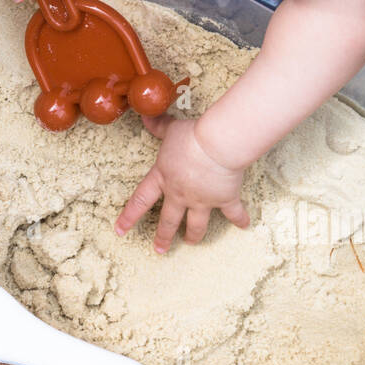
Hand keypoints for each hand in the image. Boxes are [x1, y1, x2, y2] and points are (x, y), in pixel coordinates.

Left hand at [115, 116, 249, 251]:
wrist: (217, 145)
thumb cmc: (191, 136)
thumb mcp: (170, 129)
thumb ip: (158, 125)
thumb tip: (144, 114)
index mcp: (163, 178)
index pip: (140, 201)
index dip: (128, 217)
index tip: (120, 231)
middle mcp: (180, 194)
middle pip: (168, 221)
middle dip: (162, 237)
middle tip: (158, 250)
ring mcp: (202, 200)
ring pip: (196, 225)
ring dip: (193, 236)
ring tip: (190, 243)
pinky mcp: (224, 200)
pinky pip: (233, 213)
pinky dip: (240, 220)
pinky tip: (244, 226)